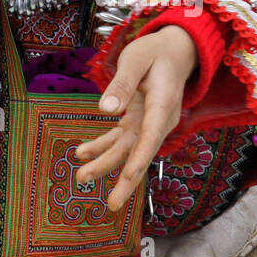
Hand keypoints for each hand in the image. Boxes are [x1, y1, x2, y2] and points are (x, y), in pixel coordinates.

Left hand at [75, 26, 197, 212]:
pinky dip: (102, 146)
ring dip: (105, 164)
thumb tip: (104, 110)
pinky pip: (120, 140)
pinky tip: (82, 153)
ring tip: (81, 177)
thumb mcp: (136, 58)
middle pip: (139, 153)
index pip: (151, 136)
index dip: (140, 158)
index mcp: (162, 105)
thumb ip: (122, 82)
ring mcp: (149, 123)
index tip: (129, 177)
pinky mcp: (139, 122)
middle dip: (124, 179)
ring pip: (127, 151)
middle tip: (111, 205)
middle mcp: (159, 120)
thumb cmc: (156, 52)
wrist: (175, 51)